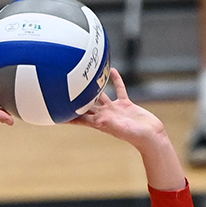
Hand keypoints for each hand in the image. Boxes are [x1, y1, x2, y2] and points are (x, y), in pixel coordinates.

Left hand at [72, 69, 184, 191]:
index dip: (67, 115)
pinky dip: (115, 80)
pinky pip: (119, 89)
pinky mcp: (126, 104)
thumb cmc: (137, 136)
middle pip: (86, 106)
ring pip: (101, 95)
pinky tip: (111, 70)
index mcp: (100, 122)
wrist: (152, 136)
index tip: (53, 111)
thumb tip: (97, 119)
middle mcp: (105, 115)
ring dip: (93, 87)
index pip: (79, 118)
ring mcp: (115, 109)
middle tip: (62, 89)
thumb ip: (109, 123)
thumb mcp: (121, 129)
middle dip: (74, 100)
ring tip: (84, 76)